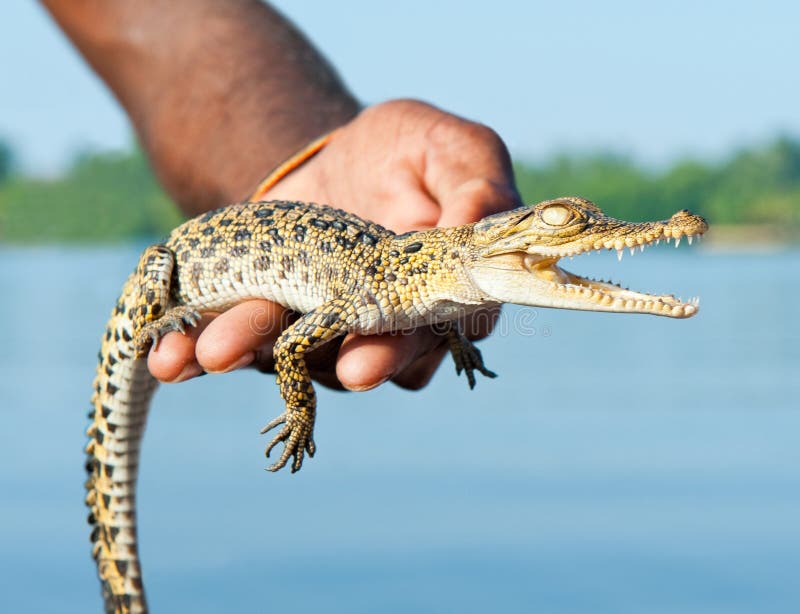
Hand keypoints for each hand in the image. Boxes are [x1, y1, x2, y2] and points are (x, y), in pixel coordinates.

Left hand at [148, 99, 519, 389]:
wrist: (320, 158)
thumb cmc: (399, 152)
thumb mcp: (446, 145)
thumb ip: (476, 181)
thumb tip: (480, 226)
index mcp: (435, 295)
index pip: (431, 336)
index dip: (402, 352)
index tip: (365, 359)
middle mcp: (383, 327)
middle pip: (363, 360)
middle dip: (329, 365)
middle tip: (297, 364)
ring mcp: (323, 332)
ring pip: (291, 357)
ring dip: (248, 353)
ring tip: (201, 351)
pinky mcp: (270, 326)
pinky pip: (239, 346)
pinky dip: (199, 350)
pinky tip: (168, 355)